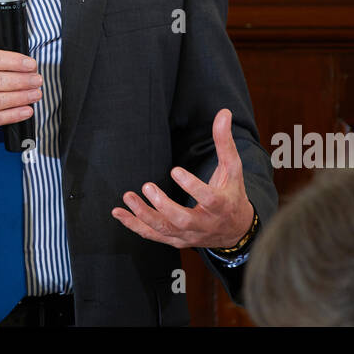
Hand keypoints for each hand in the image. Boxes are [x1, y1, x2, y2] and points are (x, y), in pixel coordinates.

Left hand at [111, 108, 254, 249]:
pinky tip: (119, 213)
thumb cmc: (232, 194)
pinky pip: (154, 235)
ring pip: (165, 229)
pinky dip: (135, 225)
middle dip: (163, 206)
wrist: (235, 231)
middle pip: (182, 220)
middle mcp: (204, 224)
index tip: (174, 170)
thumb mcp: (232, 169)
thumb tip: (223, 113)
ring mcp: (189, 234)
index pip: (208, 198)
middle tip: (147, 186)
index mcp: (221, 205)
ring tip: (128, 197)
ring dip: (144, 215)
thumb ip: (224, 142)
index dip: (192, 186)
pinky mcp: (176, 239)